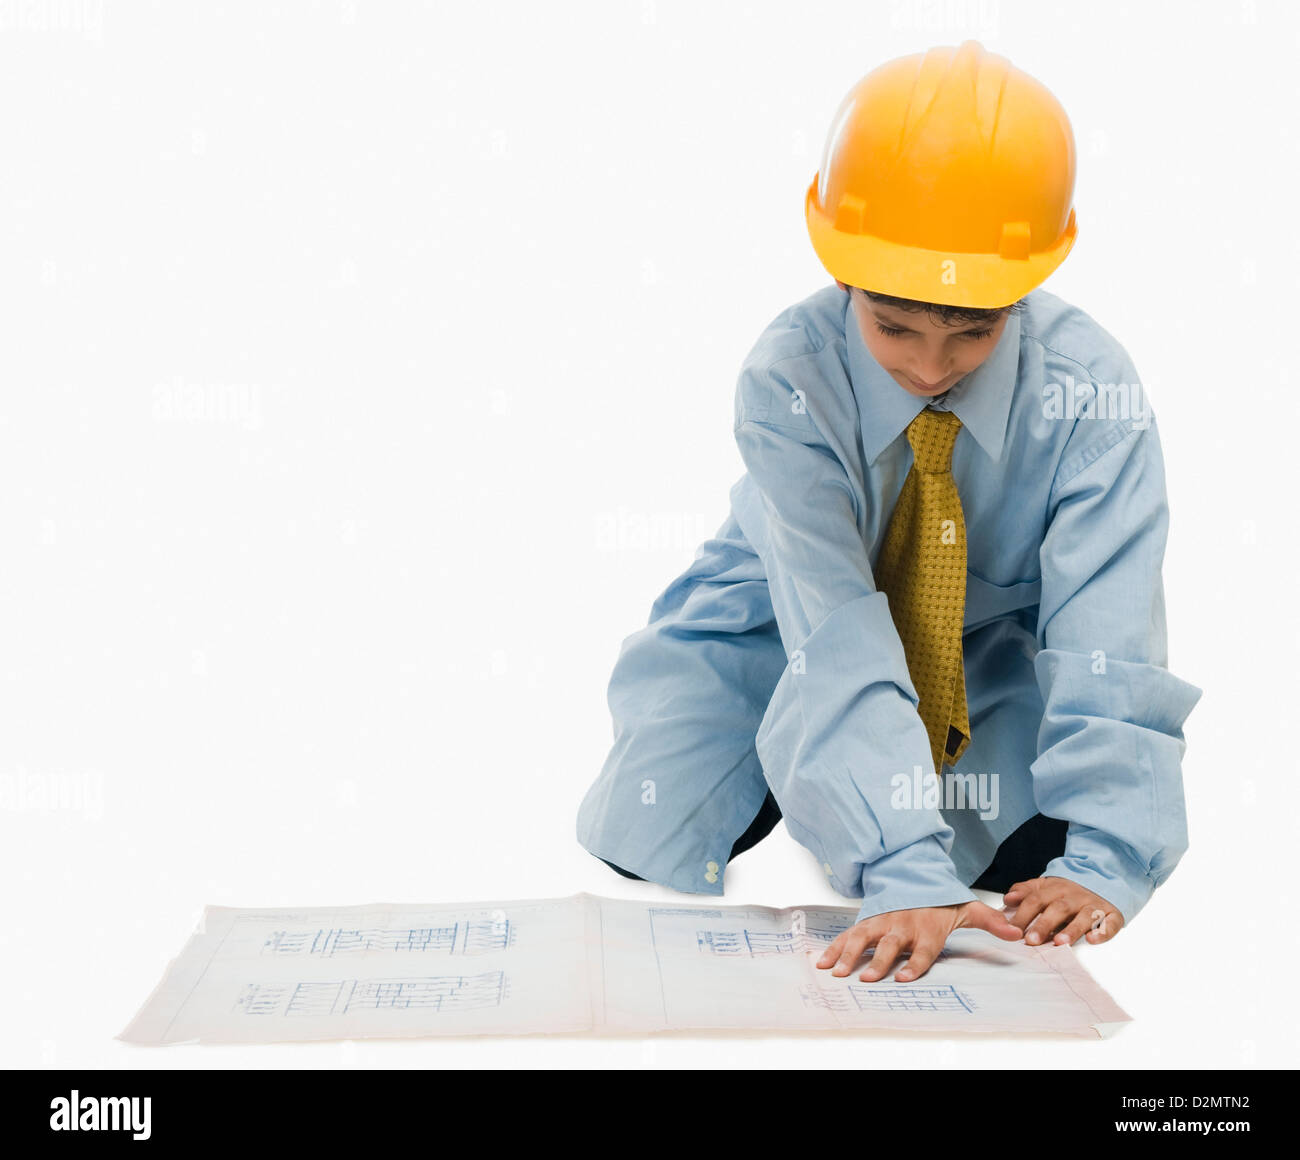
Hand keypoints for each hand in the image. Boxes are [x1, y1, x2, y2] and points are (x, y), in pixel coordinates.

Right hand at [815, 901, 1022, 982]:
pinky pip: (849, 936)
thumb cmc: (941, 902)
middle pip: (890, 946)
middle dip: (879, 962)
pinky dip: (835, 948)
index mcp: (927, 927)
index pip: (922, 949)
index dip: (915, 963)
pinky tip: (824, 962)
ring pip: (864, 939)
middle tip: (868, 977)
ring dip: (850, 955)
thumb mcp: (968, 909)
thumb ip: (991, 922)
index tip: (906, 977)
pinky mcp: (868, 922)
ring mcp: (883, 923)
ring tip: (838, 971)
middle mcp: (903, 925)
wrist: (915, 876)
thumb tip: (1018, 933)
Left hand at [1002, 877, 1123, 946]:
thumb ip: (1025, 892)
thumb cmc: (1067, 892)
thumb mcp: (1045, 887)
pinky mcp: (1112, 915)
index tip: (1011, 929)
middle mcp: (1074, 896)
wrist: (1102, 880)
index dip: (1023, 914)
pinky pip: (1110, 923)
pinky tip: (1092, 939)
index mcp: (1055, 888)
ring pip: (1083, 916)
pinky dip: (1102, 932)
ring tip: (1059, 943)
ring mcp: (1094, 905)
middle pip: (1057, 909)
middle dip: (1043, 924)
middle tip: (1031, 940)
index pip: (1036, 900)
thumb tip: (1008, 899)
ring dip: (1071, 930)